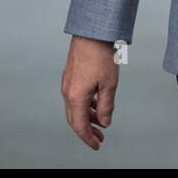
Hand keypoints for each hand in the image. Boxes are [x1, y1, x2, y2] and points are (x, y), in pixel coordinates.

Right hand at [61, 35, 120, 149]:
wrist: (92, 32)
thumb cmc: (100, 55)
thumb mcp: (109, 83)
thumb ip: (106, 105)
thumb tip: (105, 122)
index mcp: (75, 97)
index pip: (80, 126)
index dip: (88, 138)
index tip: (97, 145)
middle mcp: (67, 92)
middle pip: (75, 119)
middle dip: (88, 130)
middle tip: (100, 137)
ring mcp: (68, 83)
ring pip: (76, 107)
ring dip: (88, 116)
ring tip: (102, 121)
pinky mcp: (71, 75)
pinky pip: (76, 97)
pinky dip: (86, 104)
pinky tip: (97, 104)